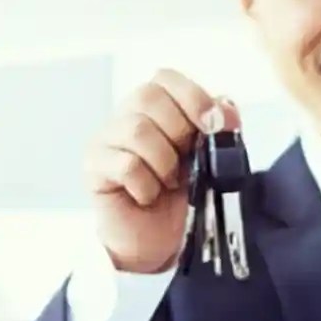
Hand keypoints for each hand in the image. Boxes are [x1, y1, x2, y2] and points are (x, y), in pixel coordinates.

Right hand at [85, 69, 240, 273]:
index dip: (192, 97)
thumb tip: (226, 107)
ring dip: (164, 162)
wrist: (159, 242)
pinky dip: (146, 184)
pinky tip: (147, 196)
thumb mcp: (212, 158)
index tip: (212, 125)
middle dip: (179, 130)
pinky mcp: (94, 168)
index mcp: (154, 108)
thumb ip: (220, 128)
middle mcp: (125, 117)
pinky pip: (126, 165)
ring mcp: (105, 141)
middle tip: (186, 161)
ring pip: (137, 130)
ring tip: (167, 182)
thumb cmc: (181, 197)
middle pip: (147, 96)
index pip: (165, 78)